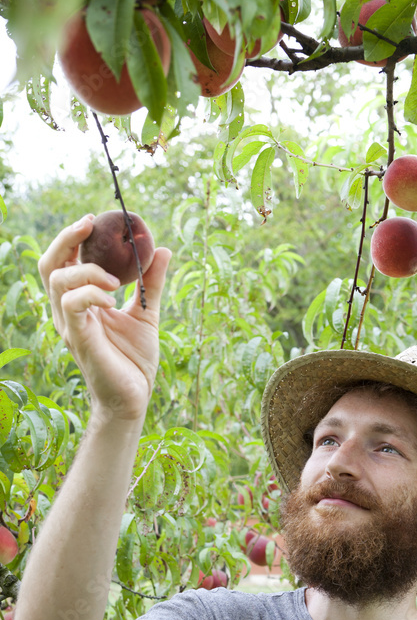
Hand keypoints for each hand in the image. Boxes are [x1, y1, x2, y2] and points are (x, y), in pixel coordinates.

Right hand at [39, 215, 170, 422]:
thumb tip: (163, 250)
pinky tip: (113, 299)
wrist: (135, 398)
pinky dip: (90, 293)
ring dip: (86, 270)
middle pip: (49, 265)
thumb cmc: (135, 360)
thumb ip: (151, 283)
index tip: (93, 221)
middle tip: (90, 225)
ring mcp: (70, 326)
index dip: (71, 238)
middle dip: (66, 239)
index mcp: (80, 304)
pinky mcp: (78, 340)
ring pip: (58, 281)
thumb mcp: (147, 313)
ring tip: (115, 281)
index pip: (62, 263)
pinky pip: (72, 305)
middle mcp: (68, 313)